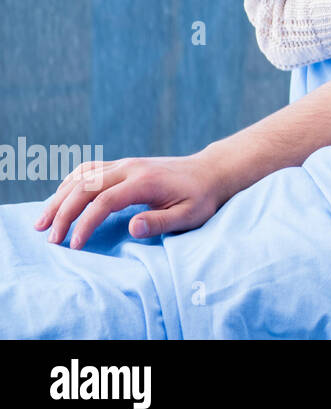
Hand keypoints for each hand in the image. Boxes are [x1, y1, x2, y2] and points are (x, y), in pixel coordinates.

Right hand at [33, 148, 234, 249]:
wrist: (210, 171)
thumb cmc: (201, 197)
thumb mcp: (189, 214)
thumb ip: (161, 221)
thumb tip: (132, 228)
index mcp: (145, 181)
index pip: (105, 201)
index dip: (86, 223)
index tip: (75, 245)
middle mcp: (130, 168)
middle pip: (86, 187)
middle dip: (63, 212)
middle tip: (50, 238)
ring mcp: (125, 163)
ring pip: (82, 177)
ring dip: (60, 198)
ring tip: (43, 222)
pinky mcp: (123, 164)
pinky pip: (89, 169)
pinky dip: (70, 182)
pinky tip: (59, 197)